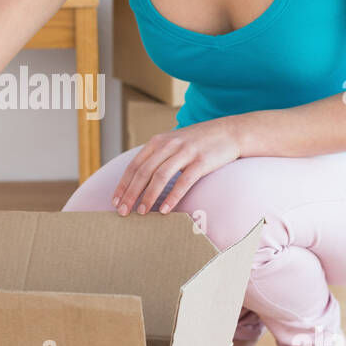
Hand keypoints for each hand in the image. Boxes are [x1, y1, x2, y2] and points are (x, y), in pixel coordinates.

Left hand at [112, 117, 241, 215]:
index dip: (123, 184)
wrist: (230, 132)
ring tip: (142, 213)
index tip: (115, 201)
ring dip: (148, 196)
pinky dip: (172, 196)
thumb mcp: (173, 142)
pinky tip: (165, 210)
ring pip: (160, 176)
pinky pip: (183, 182)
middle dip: (131, 193)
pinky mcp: (202, 161)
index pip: (134, 165)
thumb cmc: (199, 142)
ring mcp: (186, 152)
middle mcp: (169, 145)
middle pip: (144, 172)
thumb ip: (157, 156)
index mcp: (158, 141)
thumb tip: (139, 179)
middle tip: (123, 212)